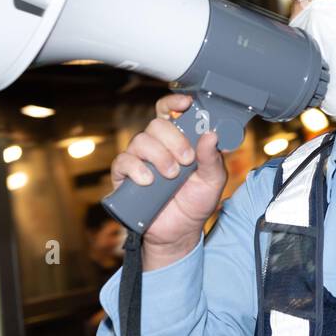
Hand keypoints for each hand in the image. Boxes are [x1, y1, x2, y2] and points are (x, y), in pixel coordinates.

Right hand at [110, 94, 225, 268]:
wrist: (179, 233)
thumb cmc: (195, 203)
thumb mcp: (212, 181)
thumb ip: (212, 159)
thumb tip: (211, 135)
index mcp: (178, 141)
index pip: (170, 112)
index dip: (174, 102)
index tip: (185, 103)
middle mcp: (157, 146)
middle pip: (156, 124)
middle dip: (173, 139)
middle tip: (186, 160)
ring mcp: (140, 160)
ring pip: (140, 140)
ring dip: (158, 155)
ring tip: (171, 176)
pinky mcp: (125, 177)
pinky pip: (123, 162)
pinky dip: (135, 168)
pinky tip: (148, 180)